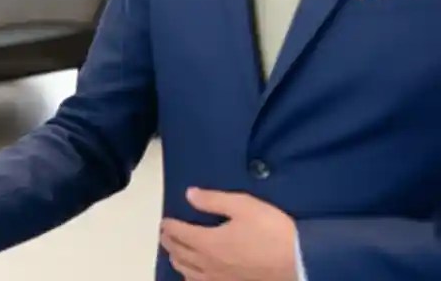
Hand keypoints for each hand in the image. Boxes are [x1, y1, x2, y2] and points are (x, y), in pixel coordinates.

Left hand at [160, 187, 297, 280]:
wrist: (301, 264)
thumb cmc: (272, 232)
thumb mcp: (244, 206)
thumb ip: (214, 201)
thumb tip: (189, 194)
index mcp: (207, 241)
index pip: (178, 233)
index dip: (169, 225)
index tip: (165, 221)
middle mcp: (207, 264)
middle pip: (178, 253)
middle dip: (169, 242)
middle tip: (166, 234)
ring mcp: (218, 280)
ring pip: (187, 272)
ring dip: (177, 260)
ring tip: (176, 252)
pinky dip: (190, 278)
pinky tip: (193, 276)